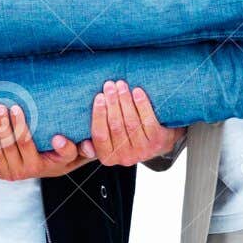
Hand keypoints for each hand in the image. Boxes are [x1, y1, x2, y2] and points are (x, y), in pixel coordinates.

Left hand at [0, 102, 84, 179]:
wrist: (56, 169)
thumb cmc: (64, 157)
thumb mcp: (73, 154)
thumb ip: (71, 148)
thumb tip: (59, 139)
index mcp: (38, 165)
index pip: (26, 142)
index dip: (20, 125)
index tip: (17, 108)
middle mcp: (22, 171)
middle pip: (8, 145)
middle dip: (3, 124)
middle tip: (0, 106)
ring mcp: (10, 173)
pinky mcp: (1, 173)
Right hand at [62, 82, 182, 166]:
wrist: (159, 141)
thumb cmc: (128, 136)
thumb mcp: (109, 142)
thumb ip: (94, 141)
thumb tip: (82, 143)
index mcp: (108, 157)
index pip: (100, 135)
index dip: (99, 115)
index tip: (99, 97)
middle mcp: (125, 157)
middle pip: (115, 126)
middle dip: (112, 102)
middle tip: (109, 85)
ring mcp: (143, 151)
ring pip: (131, 122)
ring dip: (125, 100)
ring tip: (121, 85)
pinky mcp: (158, 142)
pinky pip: (148, 121)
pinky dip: (142, 104)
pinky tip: (137, 92)